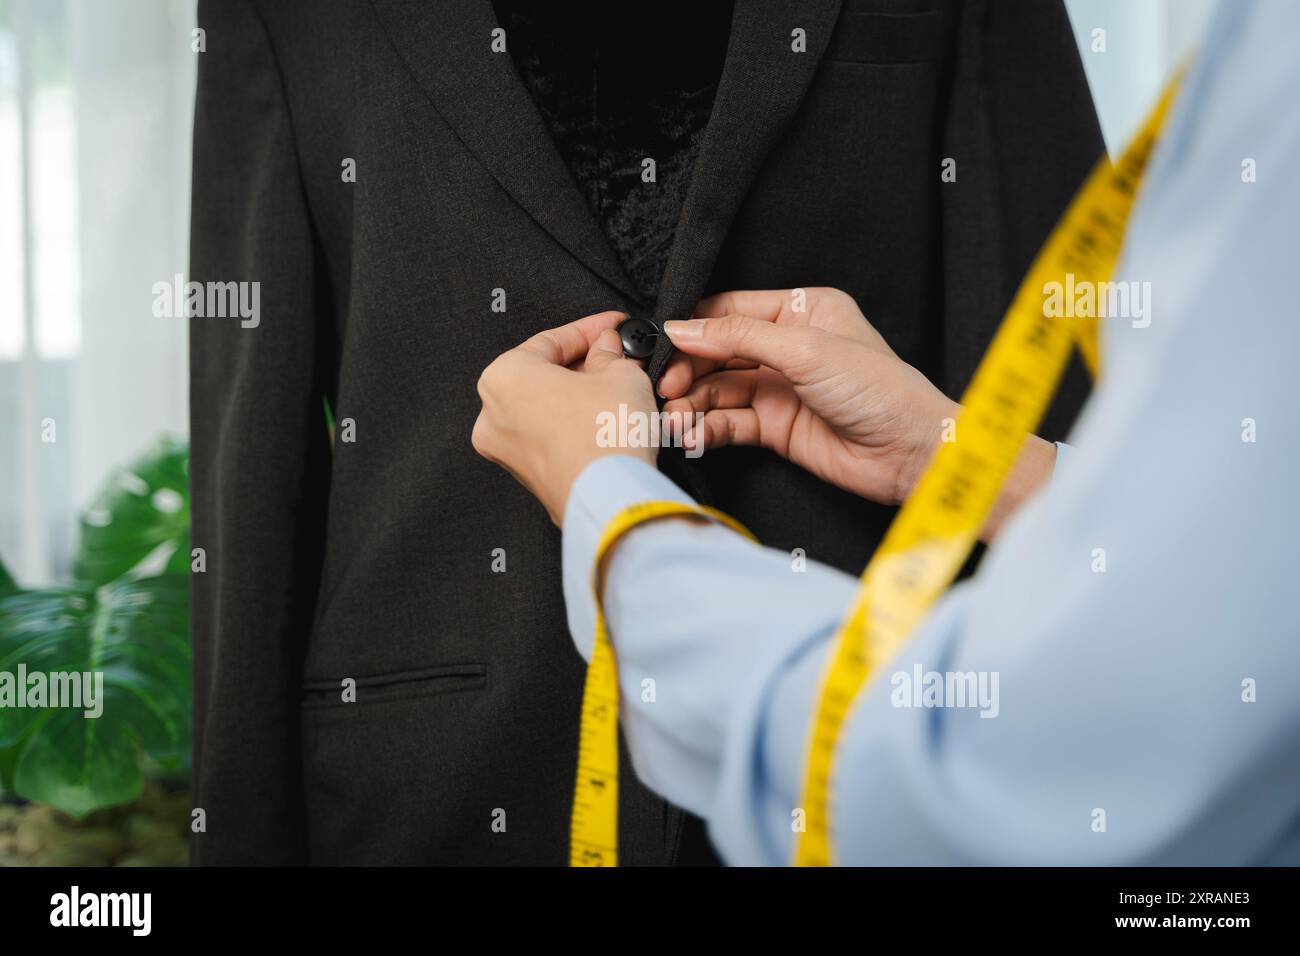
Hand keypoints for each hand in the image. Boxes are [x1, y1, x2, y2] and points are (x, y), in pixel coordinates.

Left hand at [472, 310, 657, 524]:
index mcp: (503, 376)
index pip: (551, 340)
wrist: (611, 497)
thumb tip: (606, 348)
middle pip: (545, 375)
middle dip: (585, 364)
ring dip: (582, 394)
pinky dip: (576, 424)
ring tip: (618, 388)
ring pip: (548, 408)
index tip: (613, 327)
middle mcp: (494, 414)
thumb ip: (609, 353)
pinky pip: (552, 437)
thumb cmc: (605, 436)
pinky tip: (607, 420)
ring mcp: (507, 450)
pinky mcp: (529, 476)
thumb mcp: (620, 373)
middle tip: (618, 357)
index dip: (591, 330)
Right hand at [661, 288, 1055, 537]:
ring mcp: (781, 387)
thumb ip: (738, 338)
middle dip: (688, 369)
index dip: (694, 327)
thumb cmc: (880, 390)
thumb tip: (683, 328)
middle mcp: (788, 346)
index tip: (661, 342)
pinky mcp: (777, 426)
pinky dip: (707, 428)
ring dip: (692, 403)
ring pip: (719, 389)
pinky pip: (730, 422)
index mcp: (802, 310)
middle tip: (663, 387)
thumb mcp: (805, 349)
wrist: (910, 452)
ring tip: (672, 417)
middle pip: (719, 352)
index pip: (732, 311)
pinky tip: (691, 433)